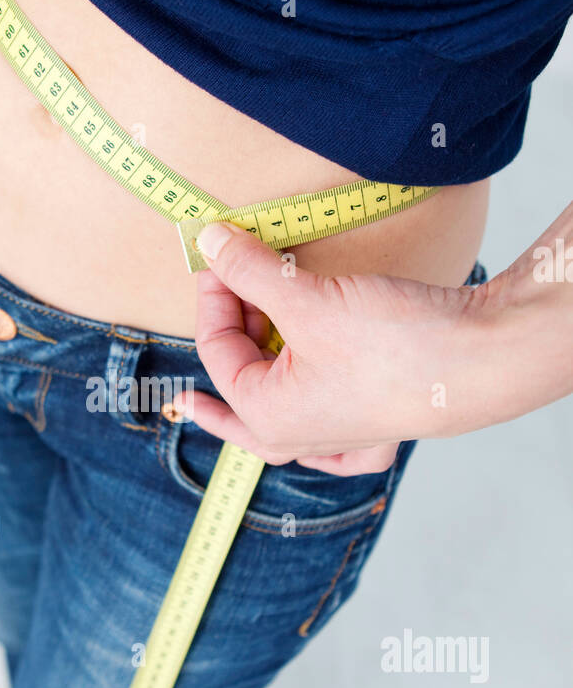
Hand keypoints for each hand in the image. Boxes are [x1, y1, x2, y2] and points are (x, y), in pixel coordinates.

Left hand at [178, 221, 498, 467]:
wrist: (479, 359)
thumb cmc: (393, 344)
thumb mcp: (306, 299)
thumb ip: (250, 271)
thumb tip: (208, 242)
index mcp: (268, 417)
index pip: (216, 347)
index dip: (214, 292)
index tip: (218, 250)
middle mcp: (299, 437)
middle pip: (242, 382)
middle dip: (230, 335)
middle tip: (224, 287)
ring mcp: (340, 438)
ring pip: (278, 414)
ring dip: (260, 376)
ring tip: (231, 371)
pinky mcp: (377, 425)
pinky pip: (332, 446)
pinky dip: (314, 439)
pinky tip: (307, 443)